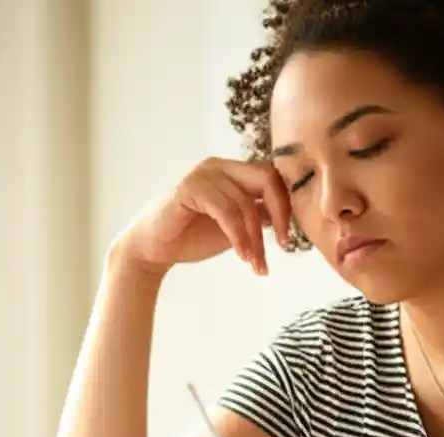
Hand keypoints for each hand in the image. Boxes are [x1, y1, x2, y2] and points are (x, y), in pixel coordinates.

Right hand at [109, 157, 292, 277]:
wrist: (154, 250)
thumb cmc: (192, 237)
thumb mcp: (235, 227)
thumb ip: (257, 216)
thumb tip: (286, 216)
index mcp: (232, 171)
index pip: (272, 177)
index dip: (287, 206)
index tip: (288, 239)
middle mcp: (219, 166)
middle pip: (266, 178)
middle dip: (281, 214)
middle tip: (284, 246)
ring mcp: (204, 174)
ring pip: (246, 203)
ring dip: (256, 239)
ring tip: (256, 264)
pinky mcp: (189, 188)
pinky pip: (226, 212)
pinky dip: (239, 237)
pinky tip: (243, 256)